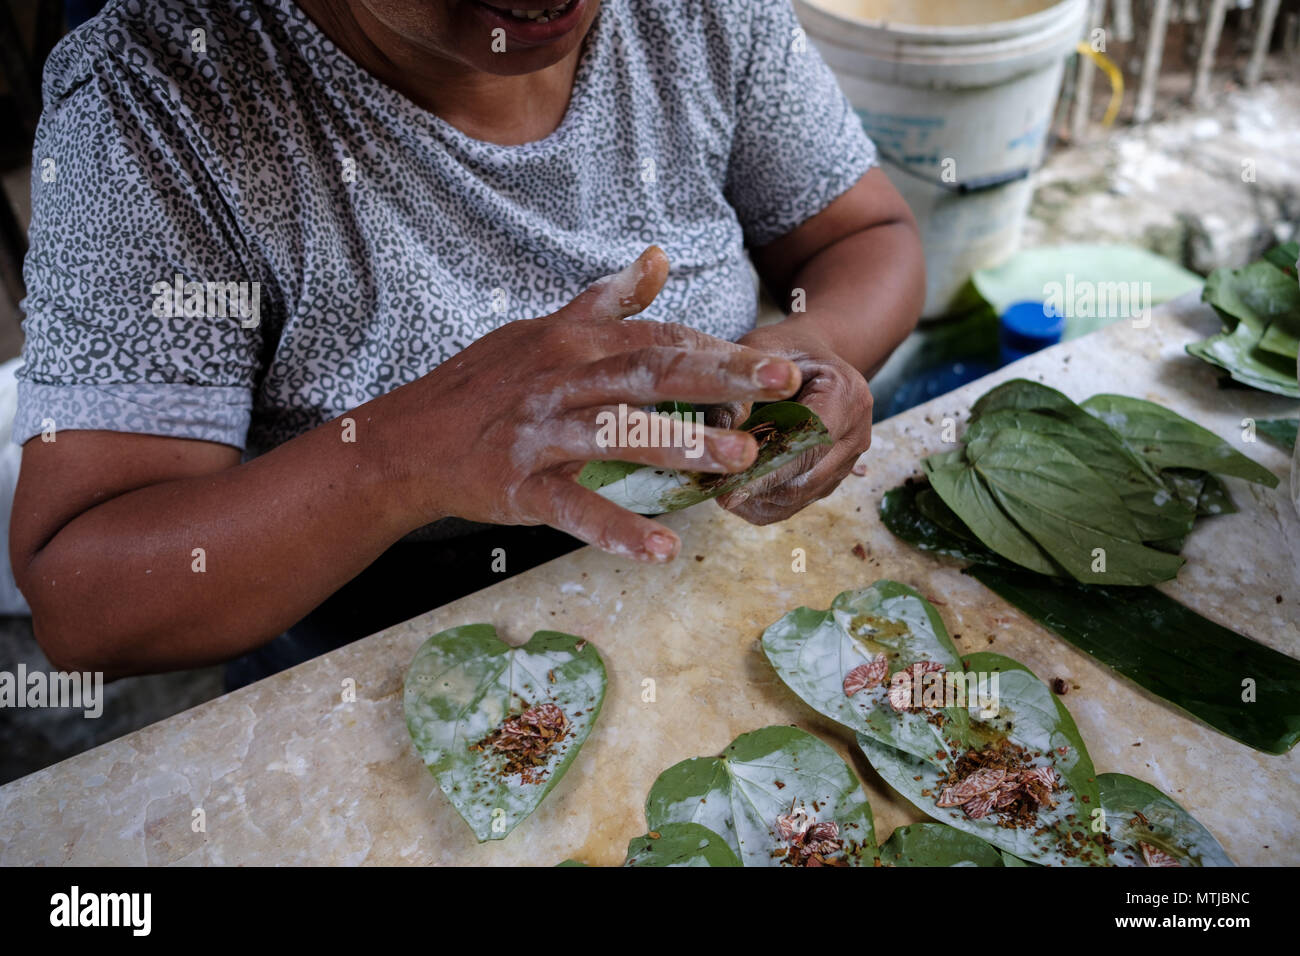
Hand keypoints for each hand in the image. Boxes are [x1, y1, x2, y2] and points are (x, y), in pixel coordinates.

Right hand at [376, 247, 802, 560]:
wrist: (406, 442)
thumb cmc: (480, 386)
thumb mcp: (542, 331)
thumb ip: (606, 301)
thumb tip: (658, 257)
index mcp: (571, 344)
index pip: (657, 340)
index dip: (718, 352)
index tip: (776, 365)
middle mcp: (560, 380)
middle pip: (649, 373)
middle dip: (719, 378)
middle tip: (783, 386)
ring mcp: (539, 433)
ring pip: (617, 433)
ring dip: (680, 444)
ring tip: (739, 459)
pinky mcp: (520, 485)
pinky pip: (573, 507)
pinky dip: (617, 529)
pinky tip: (663, 548)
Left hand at [710, 318, 871, 523]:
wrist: (812, 356)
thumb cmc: (783, 349)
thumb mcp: (756, 352)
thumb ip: (738, 392)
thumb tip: (716, 442)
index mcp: (845, 394)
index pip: (808, 442)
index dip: (769, 469)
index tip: (729, 487)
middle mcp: (855, 433)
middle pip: (805, 479)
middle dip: (756, 489)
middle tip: (712, 490)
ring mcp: (848, 460)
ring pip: (799, 497)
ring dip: (757, 500)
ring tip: (719, 488)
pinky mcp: (833, 477)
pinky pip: (797, 502)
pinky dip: (764, 503)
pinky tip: (737, 490)